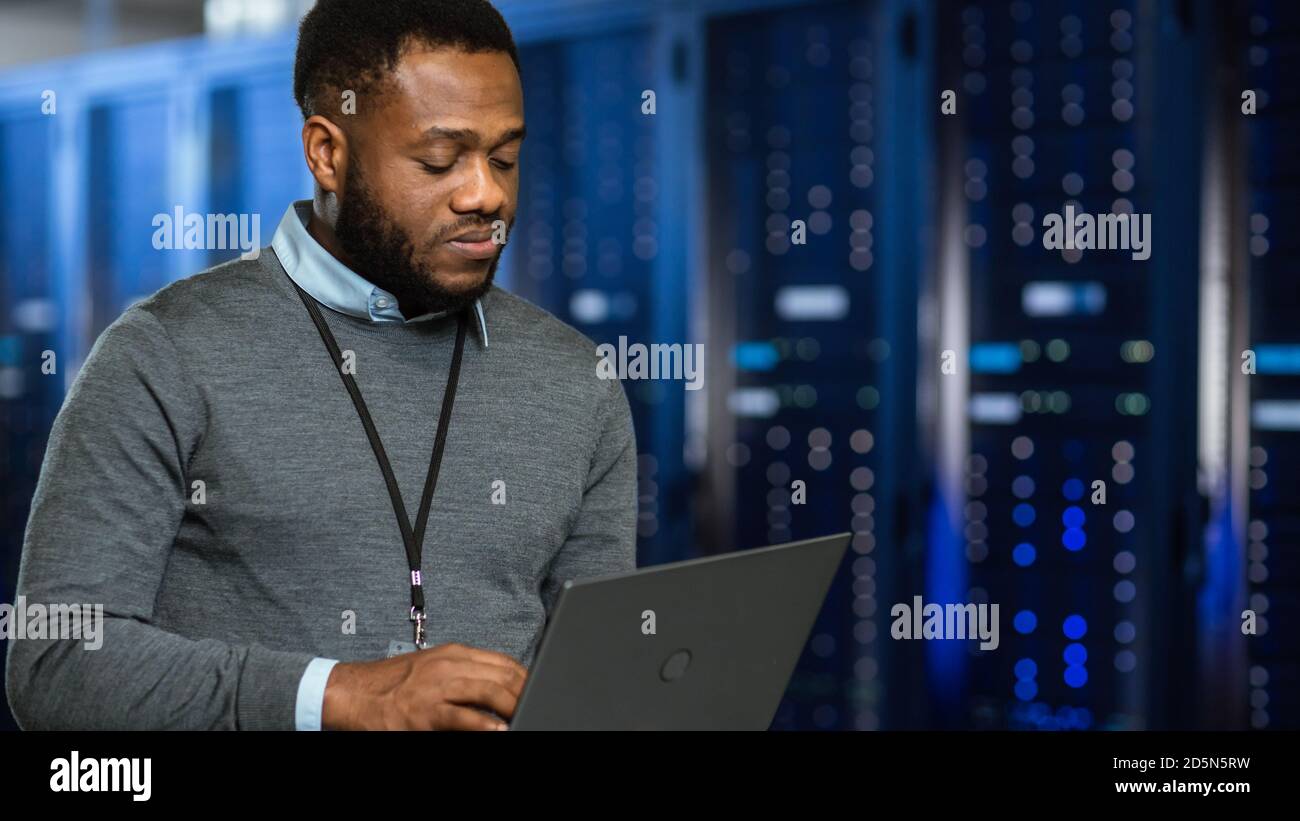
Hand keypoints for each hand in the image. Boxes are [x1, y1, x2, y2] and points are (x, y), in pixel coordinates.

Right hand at [321, 642, 527, 729]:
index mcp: (455, 654)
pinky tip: (500, 730)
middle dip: (526, 692)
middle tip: (540, 705)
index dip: (527, 678)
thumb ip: (465, 674)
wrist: (353, 693)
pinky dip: (486, 724)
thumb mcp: (434, 668)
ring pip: (489, 691)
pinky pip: (463, 717)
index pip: (504, 662)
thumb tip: (498, 687)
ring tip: (529, 715)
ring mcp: (437, 687)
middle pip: (502, 676)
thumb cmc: (394, 685)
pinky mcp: (425, 712)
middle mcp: (449, 665)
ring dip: (514, 706)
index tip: (540, 690)